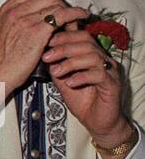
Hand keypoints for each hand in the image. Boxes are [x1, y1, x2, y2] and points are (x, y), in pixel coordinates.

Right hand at [0, 0, 82, 106]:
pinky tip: (79, 18)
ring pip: (56, 4)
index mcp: (8, 9)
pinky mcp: (36, 32)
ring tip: (73, 21)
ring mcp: (26, 21)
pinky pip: (62, 16)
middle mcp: (16, 11)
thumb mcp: (4, 30)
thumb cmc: (1, 58)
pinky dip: (75, 15)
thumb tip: (37, 11)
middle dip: (63, 0)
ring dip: (69, 10)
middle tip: (68, 10)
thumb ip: (18, 17)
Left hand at [42, 29, 131, 143]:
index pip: (81, 36)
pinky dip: (82, 77)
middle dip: (64, 48)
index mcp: (92, 55)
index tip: (47, 42)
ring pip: (93, 57)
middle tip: (47, 56)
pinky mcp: (113, 85)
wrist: (97, 122)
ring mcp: (110, 71)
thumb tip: (44, 56)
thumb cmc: (83, 101)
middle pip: (86, 43)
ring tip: (56, 72)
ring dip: (71, 62)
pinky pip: (99, 75)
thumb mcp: (63, 83)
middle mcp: (103, 60)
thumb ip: (57, 68)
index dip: (64, 36)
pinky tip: (70, 83)